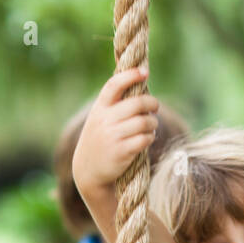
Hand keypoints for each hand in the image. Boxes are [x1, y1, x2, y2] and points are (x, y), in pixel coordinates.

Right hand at [72, 66, 158, 194]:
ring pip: (144, 122)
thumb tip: (139, 88)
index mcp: (100, 108)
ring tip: (151, 126)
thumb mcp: (99, 119)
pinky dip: (150, 137)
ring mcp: (113, 136)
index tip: (144, 72)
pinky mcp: (122, 152)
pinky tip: (148, 138)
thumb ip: (114, 105)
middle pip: (137, 104)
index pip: (114, 85)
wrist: (89, 170)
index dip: (130, 76)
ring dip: (153, 123)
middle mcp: (105, 120)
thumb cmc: (100, 140)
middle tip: (155, 107)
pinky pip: (144, 139)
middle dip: (151, 103)